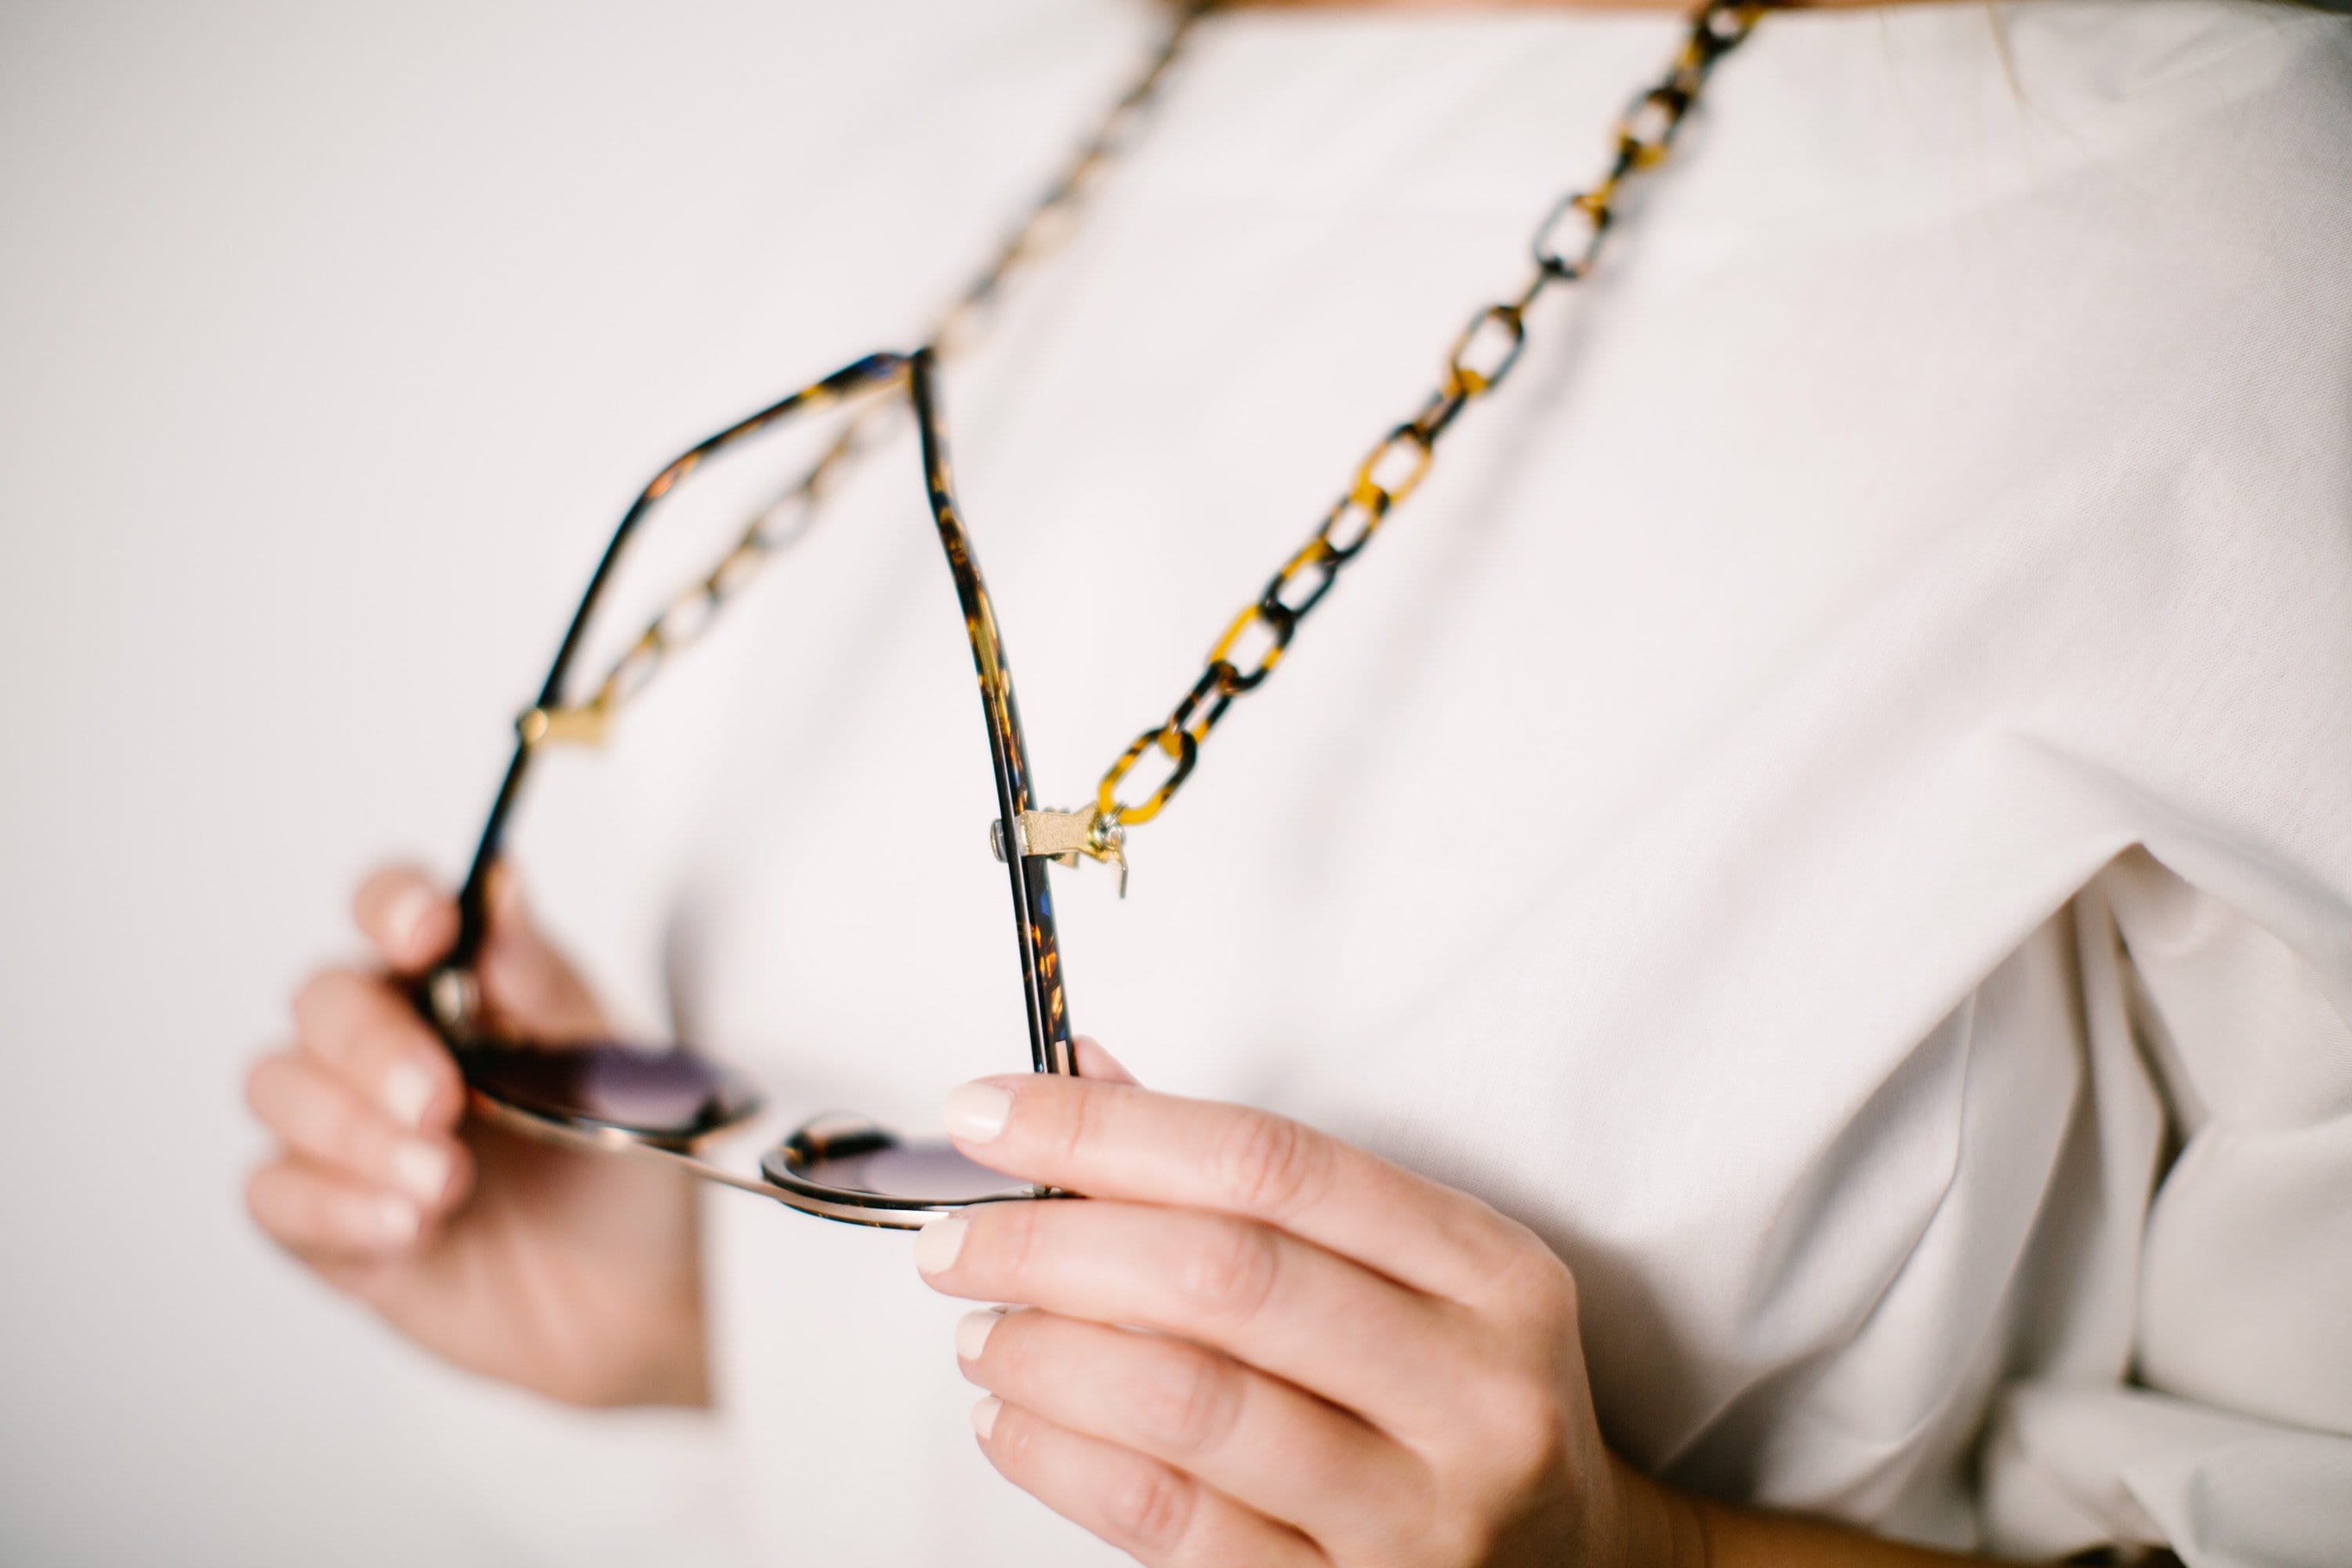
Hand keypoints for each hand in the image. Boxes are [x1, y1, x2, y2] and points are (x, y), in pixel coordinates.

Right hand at [244, 866, 706, 1406]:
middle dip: (373, 1045)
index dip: (392, 903)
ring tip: (446, 1181)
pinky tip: (409, 1227)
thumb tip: (501, 887)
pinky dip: (333, 1204)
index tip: (427, 931)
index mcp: (459, 985)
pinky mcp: (327, 1219)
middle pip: (323, 999)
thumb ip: (543, 982)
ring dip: (355, 1131)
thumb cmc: (629, 1170)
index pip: (391, 907)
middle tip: (439, 1099)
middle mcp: (392, 1044)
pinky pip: (273, 1193)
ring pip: (279, 1087)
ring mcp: (350, 1131)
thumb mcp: (609, 1068)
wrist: (640, 1303)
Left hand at [911, 1039, 1656, 1566]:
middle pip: (1224, 1276)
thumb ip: (1253, 1181)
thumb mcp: (1416, 1274)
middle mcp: (1473, 1393)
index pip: (1271, 1163)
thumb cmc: (1462, 1400)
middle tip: (959, 1238)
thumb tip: (1085, 1077)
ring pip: (1189, 1405)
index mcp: (1492, 1274)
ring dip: (1048, 1353)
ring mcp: (1419, 1517)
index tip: (994, 1111)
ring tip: (979, 1329)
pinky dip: (1064, 1462)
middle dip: (1055, 1242)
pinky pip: (1173, 1527)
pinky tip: (1013, 1421)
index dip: (1111, 1127)